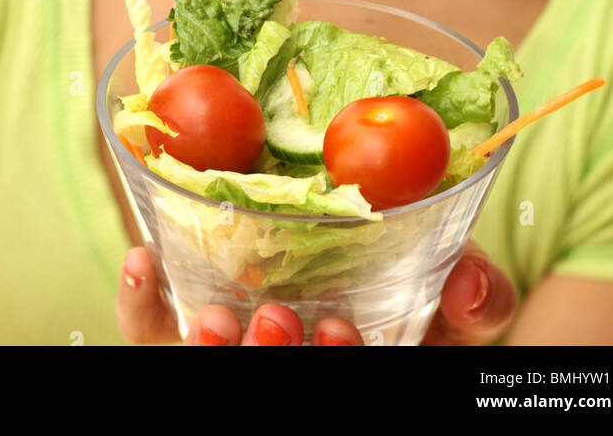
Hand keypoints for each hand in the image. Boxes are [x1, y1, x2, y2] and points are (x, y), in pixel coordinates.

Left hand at [117, 239, 515, 345]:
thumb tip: (472, 281)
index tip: (343, 331)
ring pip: (201, 364)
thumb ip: (473, 297)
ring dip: (209, 352)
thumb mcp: (453, 296)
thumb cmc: (413, 282)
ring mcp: (232, 342)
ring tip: (216, 318)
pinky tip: (145, 260)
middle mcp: (284, 356)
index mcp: (345, 357)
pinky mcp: (183, 313)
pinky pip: (148, 325)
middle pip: (258, 379)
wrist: (359, 234)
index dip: (335, 365)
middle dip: (265, 365)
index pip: (333, 379)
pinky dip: (139, 299)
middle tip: (278, 324)